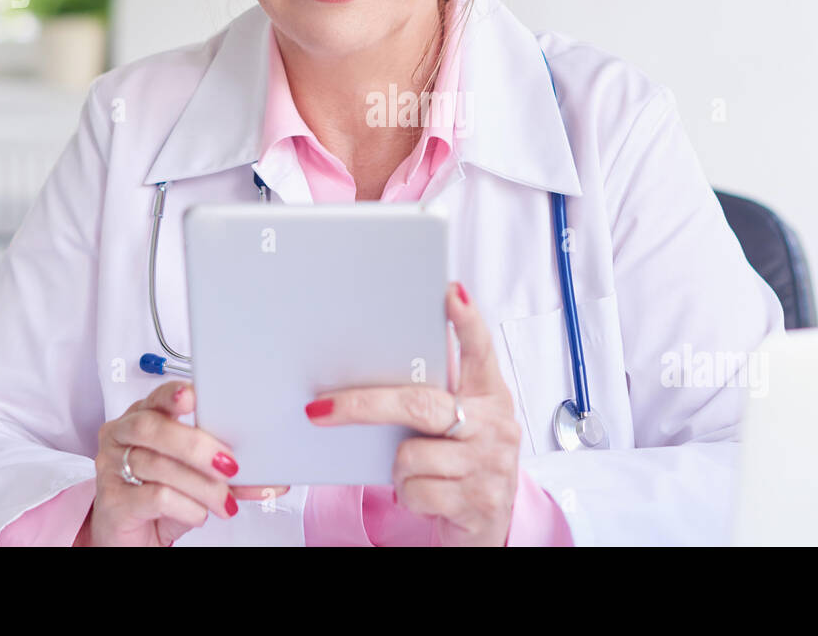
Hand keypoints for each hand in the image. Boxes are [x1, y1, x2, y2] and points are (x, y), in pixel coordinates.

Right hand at [80, 380, 288, 545]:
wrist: (136, 536)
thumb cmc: (164, 497)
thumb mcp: (200, 479)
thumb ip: (230, 473)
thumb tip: (274, 480)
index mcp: (143, 417)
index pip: (157, 397)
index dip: (173, 394)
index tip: (193, 396)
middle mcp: (122, 436)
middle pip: (154, 428)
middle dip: (197, 446)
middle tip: (229, 464)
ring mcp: (112, 468)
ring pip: (159, 466)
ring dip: (201, 485)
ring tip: (223, 501)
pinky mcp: (112, 500)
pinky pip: (154, 497)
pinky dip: (186, 506)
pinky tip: (199, 513)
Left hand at [304, 281, 520, 545]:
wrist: (485, 525)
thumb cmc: (462, 463)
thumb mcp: (460, 424)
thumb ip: (438, 393)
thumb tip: (382, 358)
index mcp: (490, 395)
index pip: (481, 351)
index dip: (467, 321)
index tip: (450, 292)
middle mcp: (495, 425)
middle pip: (419, 404)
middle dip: (363, 405)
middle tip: (322, 409)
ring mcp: (489, 464)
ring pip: (410, 455)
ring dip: (400, 468)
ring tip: (415, 471)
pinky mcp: (478, 501)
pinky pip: (415, 490)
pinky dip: (408, 494)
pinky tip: (425, 493)